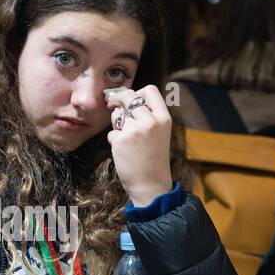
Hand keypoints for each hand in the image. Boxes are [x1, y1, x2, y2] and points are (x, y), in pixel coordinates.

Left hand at [104, 85, 173, 206]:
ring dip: (116, 123)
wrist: (150, 184)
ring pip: (117, 114)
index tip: (129, 97)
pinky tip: (124, 152)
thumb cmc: (153, 159)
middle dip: (117, 98)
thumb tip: (125, 98)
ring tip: (126, 139)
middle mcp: (151, 121)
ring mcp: (135, 129)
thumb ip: (148, 116)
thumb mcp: (160, 133)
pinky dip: (114, 140)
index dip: (136, 91)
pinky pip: (111, 132)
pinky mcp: (121, 139)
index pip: (150, 90)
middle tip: (111, 104)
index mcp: (164, 118)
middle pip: (129, 96)